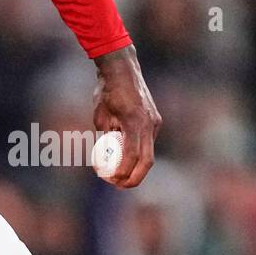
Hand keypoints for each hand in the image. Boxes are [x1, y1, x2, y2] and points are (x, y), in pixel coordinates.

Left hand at [90, 44, 160, 187]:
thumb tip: (105, 157)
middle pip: (147, 160)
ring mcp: (154, 121)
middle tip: (119, 185)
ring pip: (149, 152)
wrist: (122, 69)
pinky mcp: (155, 120)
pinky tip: (126, 157)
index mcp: (133, 121)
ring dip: (136, 166)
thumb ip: (106, 136)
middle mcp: (148, 123)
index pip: (132, 155)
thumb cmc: (107, 90)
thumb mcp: (100, 116)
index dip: (123, 171)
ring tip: (120, 175)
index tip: (111, 179)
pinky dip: (138, 152)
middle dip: (134, 177)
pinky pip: (148, 141)